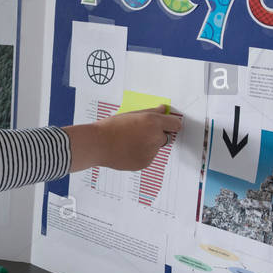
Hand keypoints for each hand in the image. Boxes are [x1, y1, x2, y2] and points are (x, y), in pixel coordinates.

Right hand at [65, 105, 182, 171]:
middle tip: (139, 134)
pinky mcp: (145, 163)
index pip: (175, 124)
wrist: (97, 144)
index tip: (167, 126)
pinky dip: (140, 155)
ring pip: (154, 149)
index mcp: (153, 122)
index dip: (170, 125)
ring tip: (128, 143)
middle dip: (156, 136)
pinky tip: (126, 150)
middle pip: (165, 137)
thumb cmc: (110, 128)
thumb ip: (150, 112)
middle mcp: (155, 137)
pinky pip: (147, 158)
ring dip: (146, 146)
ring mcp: (151, 152)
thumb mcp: (131, 114)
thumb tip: (162, 109)